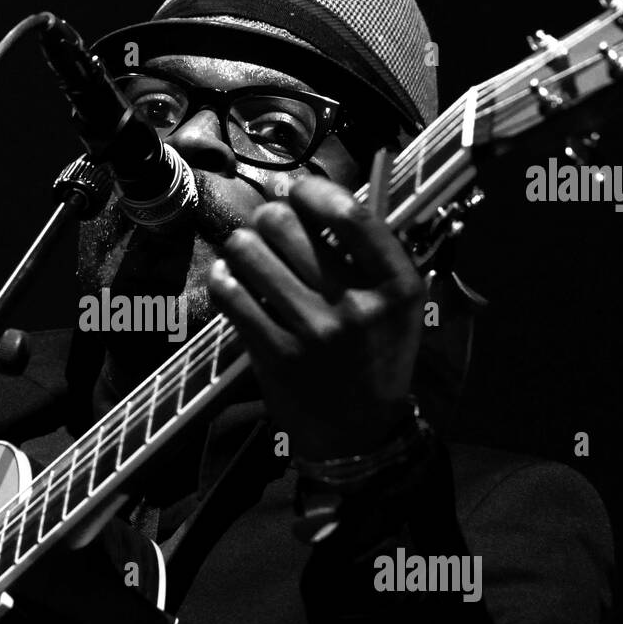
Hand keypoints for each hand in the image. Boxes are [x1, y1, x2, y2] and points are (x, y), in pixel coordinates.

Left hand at [206, 152, 426, 460]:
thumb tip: (312, 195)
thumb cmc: (375, 357)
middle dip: (269, 217)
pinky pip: (230, 293)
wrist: (358, 434)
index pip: (351, 214)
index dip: (313, 189)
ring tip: (248, 253)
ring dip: (241, 245)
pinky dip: (224, 277)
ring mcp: (313, 333)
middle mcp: (357, 306)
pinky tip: (231, 279)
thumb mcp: (399, 306)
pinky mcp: (275, 354)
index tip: (298, 190)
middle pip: (286, 224)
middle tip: (269, 228)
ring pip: (249, 251)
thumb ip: (370, 252)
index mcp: (398, 287)